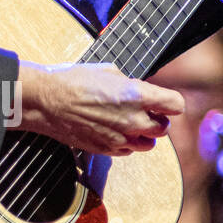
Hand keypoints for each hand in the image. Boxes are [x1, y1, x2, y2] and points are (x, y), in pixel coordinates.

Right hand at [14, 61, 184, 154]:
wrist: (47, 101)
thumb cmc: (74, 80)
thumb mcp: (109, 71)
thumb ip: (131, 84)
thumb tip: (139, 90)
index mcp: (137, 95)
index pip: (176, 105)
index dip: (171, 102)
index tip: (165, 101)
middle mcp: (133, 119)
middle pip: (164, 128)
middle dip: (159, 119)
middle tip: (147, 111)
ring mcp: (120, 137)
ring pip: (148, 144)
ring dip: (145, 134)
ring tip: (131, 123)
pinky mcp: (106, 149)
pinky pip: (128, 151)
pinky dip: (127, 143)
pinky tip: (115, 131)